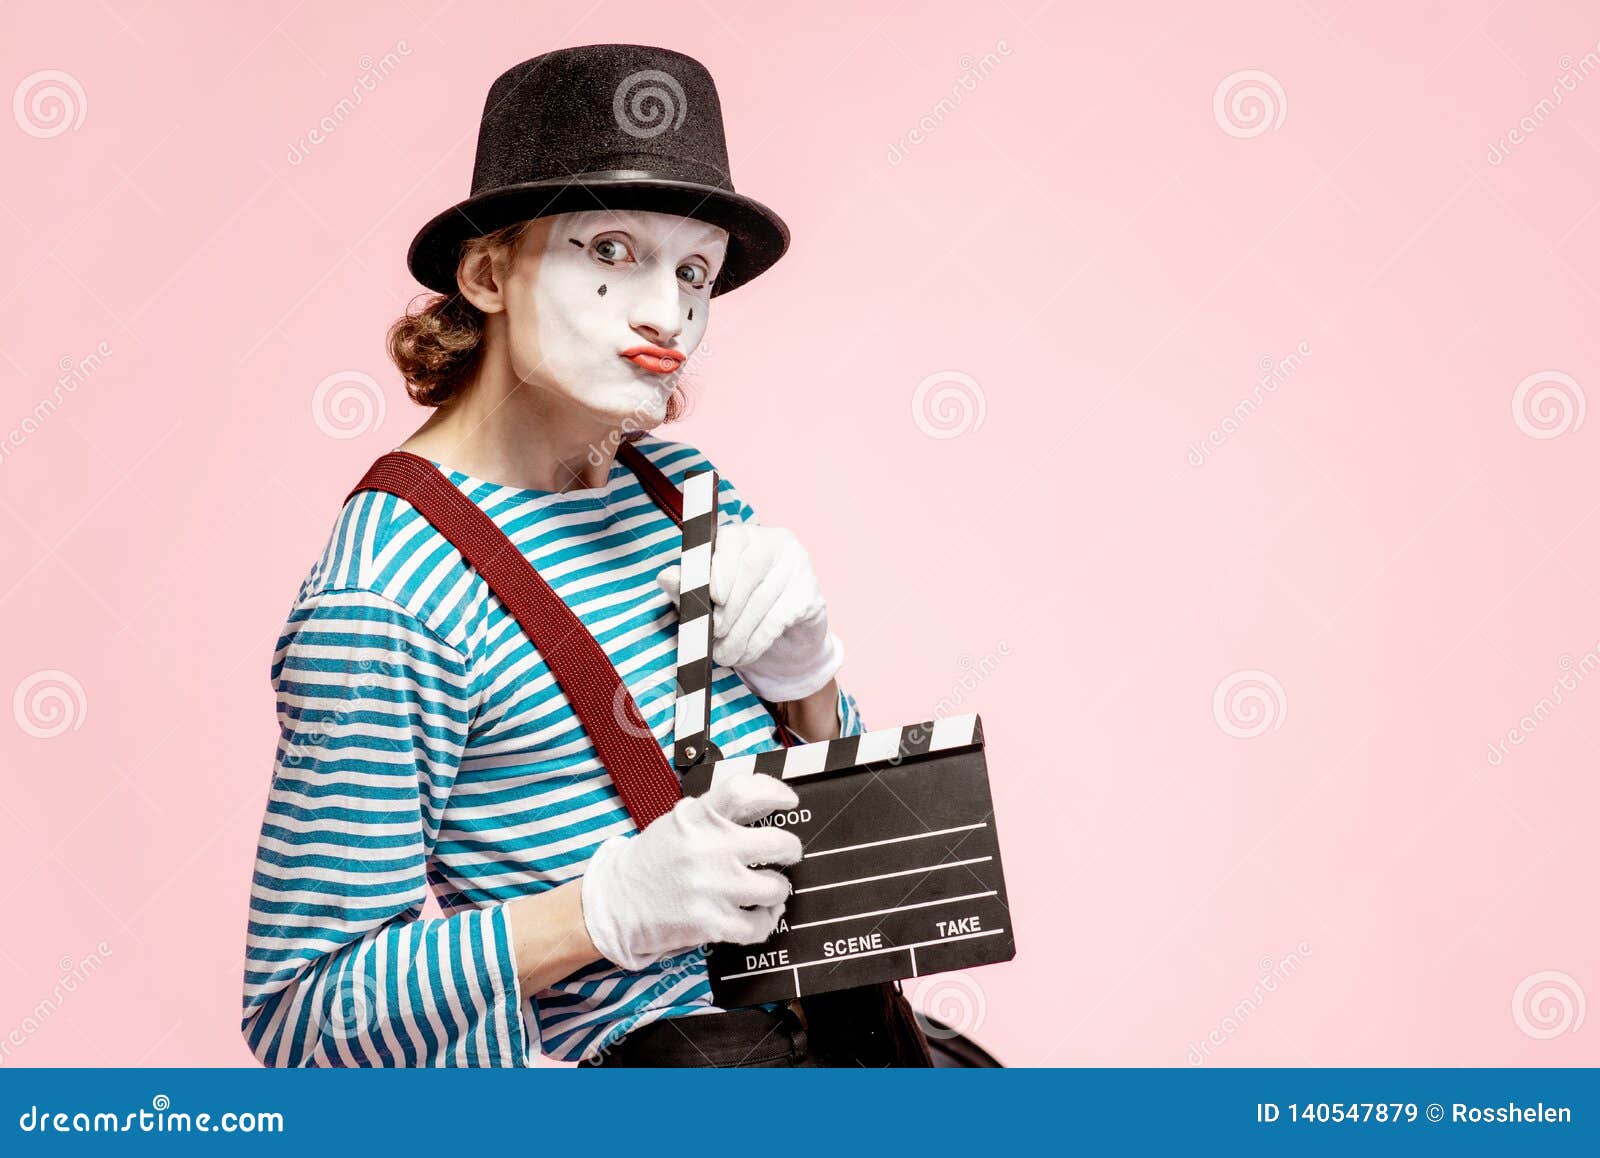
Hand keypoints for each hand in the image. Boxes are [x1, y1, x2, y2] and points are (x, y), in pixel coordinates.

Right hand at [580, 772, 803, 970]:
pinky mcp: (709, 922)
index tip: (788, 800)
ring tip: (769, 889)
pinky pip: (758, 926)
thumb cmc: (654, 860)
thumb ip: (716, 814)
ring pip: (775, 888)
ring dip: (778, 890)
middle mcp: (706, 848)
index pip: (744, 791)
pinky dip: (765, 923)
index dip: (775, 792)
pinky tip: (758, 915)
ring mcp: (710, 887)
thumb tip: (765, 804)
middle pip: (776, 843)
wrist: (616, 903)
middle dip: (790, 849)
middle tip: (788, 852)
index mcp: (696, 817)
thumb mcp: (679, 823)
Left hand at [658, 523, 844, 701]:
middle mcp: (775, 542)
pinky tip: (745, 655)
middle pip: (750, 569)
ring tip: (723, 655)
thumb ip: (687, 587)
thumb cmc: (738, 612)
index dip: (721, 566)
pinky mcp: (811, 595)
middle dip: (728, 607)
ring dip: (739, 632)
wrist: (783, 641)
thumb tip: (665, 577)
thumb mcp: (707, 600)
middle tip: (713, 635)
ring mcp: (798, 566)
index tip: (713, 596)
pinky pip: (780, 618)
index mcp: (744, 536)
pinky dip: (758, 641)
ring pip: (764, 598)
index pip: (732, 539)